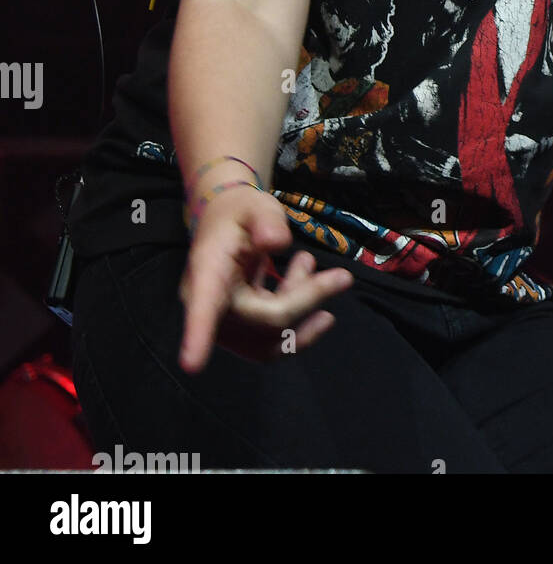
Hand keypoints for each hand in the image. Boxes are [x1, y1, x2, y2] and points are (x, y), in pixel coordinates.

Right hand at [177, 185, 353, 373]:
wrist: (228, 223)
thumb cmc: (239, 212)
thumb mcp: (254, 205)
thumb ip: (266, 220)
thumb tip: (277, 242)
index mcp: (207, 272)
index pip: (202, 306)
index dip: (197, 335)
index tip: (192, 364)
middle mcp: (208, 304)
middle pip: (260, 320)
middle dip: (306, 301)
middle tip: (343, 277)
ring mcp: (222, 321)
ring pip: (268, 339)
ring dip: (306, 315)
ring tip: (333, 278)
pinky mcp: (240, 328)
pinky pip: (270, 342)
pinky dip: (300, 324)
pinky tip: (316, 293)